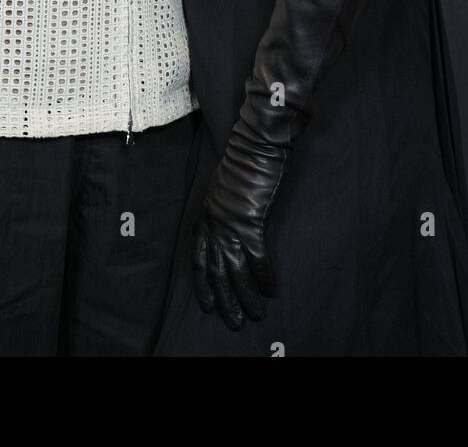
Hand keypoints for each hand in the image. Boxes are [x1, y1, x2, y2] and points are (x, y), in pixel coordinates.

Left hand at [192, 117, 278, 329]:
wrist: (253, 145)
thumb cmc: (243, 162)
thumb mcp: (223, 188)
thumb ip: (224, 209)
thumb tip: (233, 227)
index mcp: (206, 215)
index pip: (198, 258)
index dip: (202, 283)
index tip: (206, 304)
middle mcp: (214, 223)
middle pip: (215, 270)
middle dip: (223, 299)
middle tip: (233, 321)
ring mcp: (230, 222)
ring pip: (235, 269)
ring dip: (244, 295)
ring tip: (254, 315)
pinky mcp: (249, 219)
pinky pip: (255, 255)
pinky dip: (262, 274)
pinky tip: (269, 290)